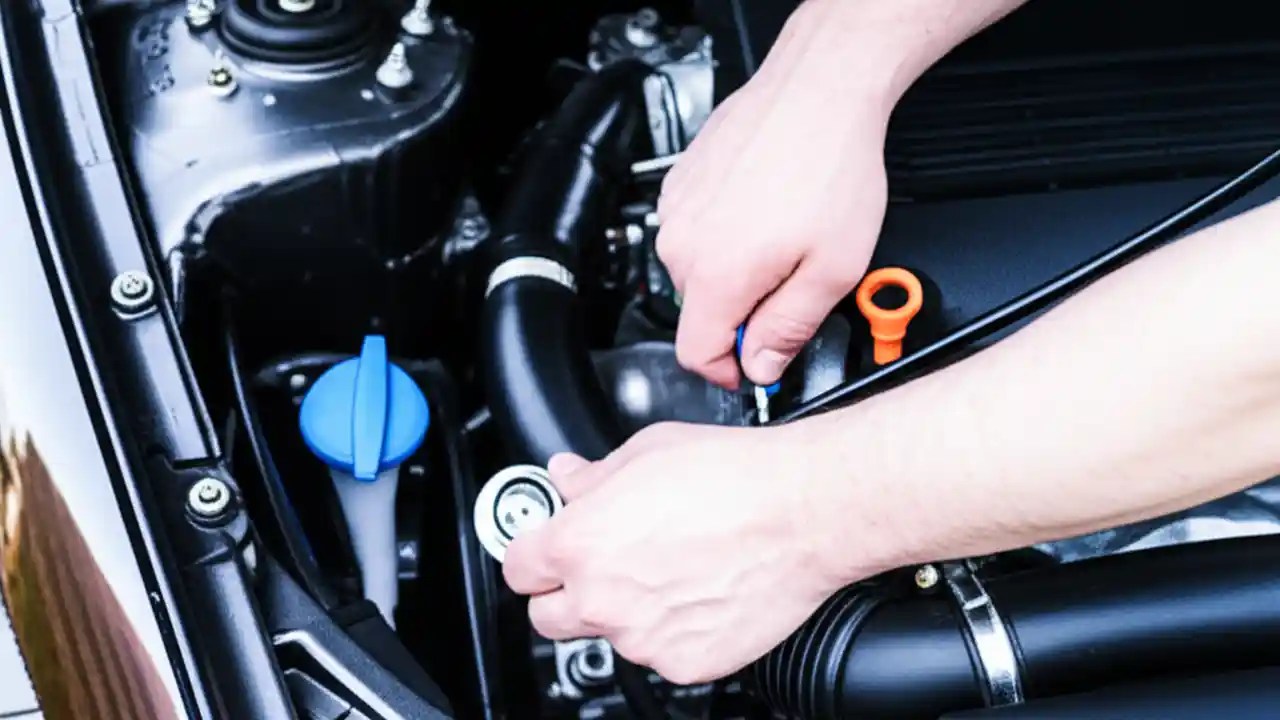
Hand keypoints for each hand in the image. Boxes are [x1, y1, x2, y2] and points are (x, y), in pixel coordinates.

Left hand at [501, 422, 866, 683]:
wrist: (805, 512)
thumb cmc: (735, 477)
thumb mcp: (646, 451)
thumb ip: (592, 476)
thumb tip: (568, 477)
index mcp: (580, 543)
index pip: (517, 567)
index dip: (534, 553)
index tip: (549, 546)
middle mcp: (603, 598)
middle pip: (546, 617)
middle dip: (565, 591)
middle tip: (603, 564)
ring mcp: (643, 638)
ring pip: (607, 636)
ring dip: (623, 611)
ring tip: (669, 571)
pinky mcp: (685, 663)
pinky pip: (659, 654)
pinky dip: (670, 631)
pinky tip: (697, 593)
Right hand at [655, 11, 894, 387]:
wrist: (818, 88)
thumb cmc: (830, 165)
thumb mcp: (833, 269)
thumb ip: (790, 329)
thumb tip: (761, 366)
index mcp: (716, 274)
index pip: (696, 356)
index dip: (731, 370)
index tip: (757, 361)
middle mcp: (682, 243)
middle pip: (700, 313)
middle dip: (742, 313)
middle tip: (794, 282)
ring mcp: (676, 210)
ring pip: (696, 273)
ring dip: (735, 271)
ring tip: (782, 235)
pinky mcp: (679, 184)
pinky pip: (695, 233)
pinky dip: (725, 235)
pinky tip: (765, 209)